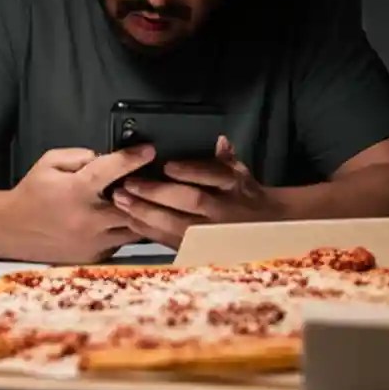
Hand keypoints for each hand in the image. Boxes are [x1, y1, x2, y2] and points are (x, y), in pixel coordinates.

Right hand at [6, 144, 155, 263]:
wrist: (12, 229)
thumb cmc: (33, 192)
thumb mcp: (50, 163)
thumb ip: (80, 155)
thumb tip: (107, 158)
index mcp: (77, 190)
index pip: (112, 170)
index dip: (133, 158)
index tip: (148, 151)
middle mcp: (89, 218)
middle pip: (134, 206)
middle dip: (144, 193)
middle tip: (148, 183)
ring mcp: (93, 242)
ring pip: (134, 229)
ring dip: (138, 215)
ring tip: (140, 204)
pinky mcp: (94, 257)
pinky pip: (121, 243)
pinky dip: (124, 232)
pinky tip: (119, 222)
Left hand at [111, 137, 279, 248]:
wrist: (266, 228)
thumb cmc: (247, 197)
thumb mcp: (241, 173)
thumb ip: (225, 158)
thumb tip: (218, 140)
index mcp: (235, 186)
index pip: (213, 176)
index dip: (189, 171)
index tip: (166, 166)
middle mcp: (225, 210)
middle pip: (190, 201)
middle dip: (157, 193)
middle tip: (129, 184)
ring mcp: (212, 233)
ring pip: (177, 224)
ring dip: (146, 213)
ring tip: (122, 201)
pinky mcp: (201, 249)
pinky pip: (173, 241)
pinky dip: (150, 232)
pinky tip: (131, 221)